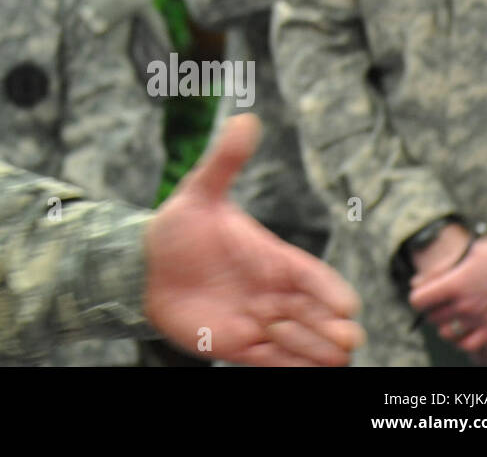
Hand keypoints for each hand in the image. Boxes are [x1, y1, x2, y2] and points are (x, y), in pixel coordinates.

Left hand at [144, 114, 363, 364]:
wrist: (143, 267)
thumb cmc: (177, 227)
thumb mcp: (199, 191)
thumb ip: (225, 159)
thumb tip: (246, 117)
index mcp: (275, 260)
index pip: (321, 281)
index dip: (336, 295)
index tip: (343, 306)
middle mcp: (277, 295)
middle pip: (330, 322)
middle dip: (329, 330)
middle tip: (290, 318)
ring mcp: (264, 324)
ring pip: (316, 351)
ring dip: (308, 348)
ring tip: (270, 328)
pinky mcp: (244, 350)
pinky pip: (285, 369)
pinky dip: (293, 367)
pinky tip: (275, 352)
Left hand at [409, 219, 486, 362]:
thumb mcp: (462, 255)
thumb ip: (439, 272)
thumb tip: (416, 283)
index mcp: (454, 283)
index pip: (418, 300)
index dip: (417, 298)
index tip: (423, 296)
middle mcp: (466, 304)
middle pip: (433, 317)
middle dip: (432, 310)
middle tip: (440, 304)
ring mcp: (482, 318)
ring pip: (449, 333)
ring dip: (447, 326)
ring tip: (452, 317)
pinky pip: (472, 345)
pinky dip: (465, 340)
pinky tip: (467, 330)